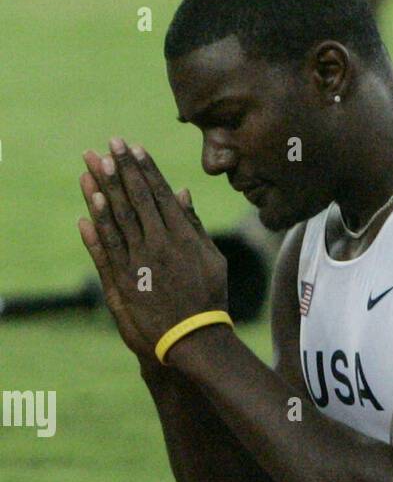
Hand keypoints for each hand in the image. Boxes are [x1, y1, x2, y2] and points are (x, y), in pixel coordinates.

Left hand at [78, 139, 227, 368]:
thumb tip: (182, 192)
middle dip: (122, 169)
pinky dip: (99, 223)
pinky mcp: (127, 279)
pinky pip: (109, 246)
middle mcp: (161, 244)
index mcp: (184, 237)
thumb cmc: (209, 298)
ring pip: (120, 217)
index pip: (160, 194)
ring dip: (105, 187)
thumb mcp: (213, 259)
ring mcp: (142, 261)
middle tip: (110, 143)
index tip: (133, 147)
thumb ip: (195, 225)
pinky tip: (91, 202)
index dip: (145, 168)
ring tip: (94, 162)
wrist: (194, 338)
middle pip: (138, 198)